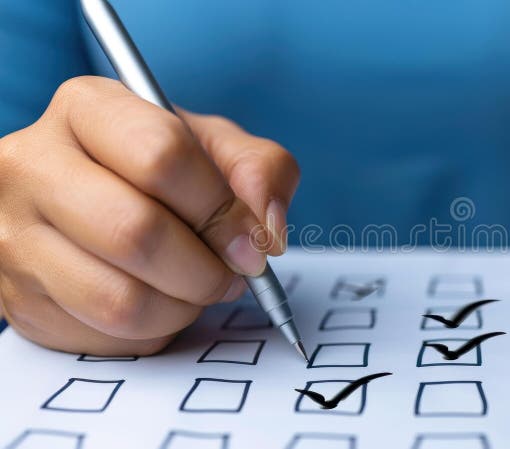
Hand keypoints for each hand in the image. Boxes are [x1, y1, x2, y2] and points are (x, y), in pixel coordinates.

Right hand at [0, 76, 298, 355]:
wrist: (92, 199)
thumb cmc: (160, 168)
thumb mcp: (216, 147)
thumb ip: (259, 170)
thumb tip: (266, 231)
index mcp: (85, 109)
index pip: (161, 157)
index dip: (220, 208)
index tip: (249, 239)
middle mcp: (32, 166)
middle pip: (136, 234)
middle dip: (205, 270)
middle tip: (229, 274)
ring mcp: (13, 238)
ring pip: (119, 300)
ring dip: (182, 308)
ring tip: (194, 287)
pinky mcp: (18, 300)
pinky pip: (106, 338)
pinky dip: (153, 331)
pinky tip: (157, 301)